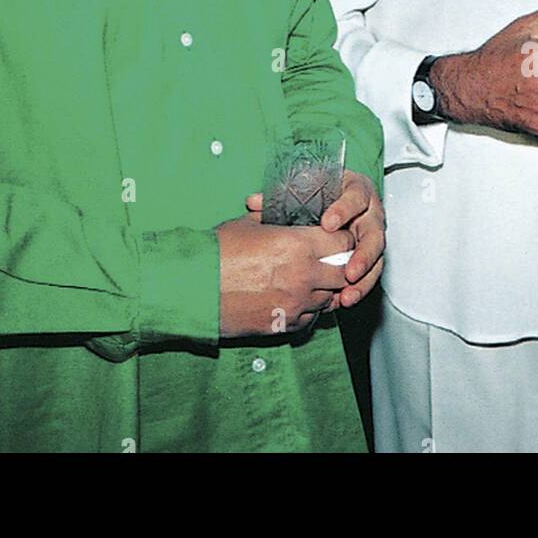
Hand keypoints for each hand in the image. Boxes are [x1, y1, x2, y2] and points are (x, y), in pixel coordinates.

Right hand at [215, 213, 353, 337]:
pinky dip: (309, 308)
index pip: (343, 242)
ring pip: (330, 298)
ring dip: (326, 288)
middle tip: (330, 258)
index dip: (342, 237)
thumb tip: (284, 212)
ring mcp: (296, 304)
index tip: (335, 236)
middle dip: (341, 264)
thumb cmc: (217, 252)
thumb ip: (275, 218)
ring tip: (312, 278)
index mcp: (297, 245)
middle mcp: (303, 276)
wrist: (194, 288)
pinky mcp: (284, 325)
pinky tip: (297, 298)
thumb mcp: (248, 223)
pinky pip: (311, 318)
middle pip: (344, 272)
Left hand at [246, 169, 384, 311]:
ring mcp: (372, 235)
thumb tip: (254, 202)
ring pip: (376, 259)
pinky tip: (345, 300)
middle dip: (362, 255)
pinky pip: (371, 273)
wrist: (336, 201)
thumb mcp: (306, 188)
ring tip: (346, 294)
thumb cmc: (321, 192)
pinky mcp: (371, 255)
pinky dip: (360, 288)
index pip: (355, 197)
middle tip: (347, 271)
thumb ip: (284, 195)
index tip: (327, 224)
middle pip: (373, 233)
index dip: (343, 210)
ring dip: (364, 279)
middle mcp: (369, 213)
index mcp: (356, 190)